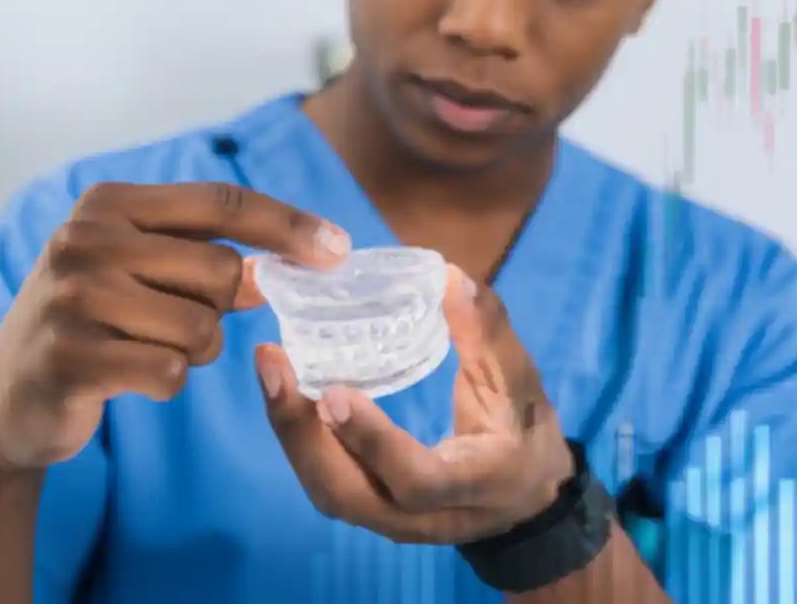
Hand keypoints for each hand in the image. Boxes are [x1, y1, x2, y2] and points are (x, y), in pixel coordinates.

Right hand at [0, 182, 350, 471]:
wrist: (7, 395)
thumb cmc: (95, 322)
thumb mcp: (143, 271)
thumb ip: (208, 257)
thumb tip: (294, 261)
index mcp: (109, 204)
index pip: (223, 202)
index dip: (289, 226)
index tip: (338, 250)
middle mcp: (85, 239)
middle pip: (224, 271)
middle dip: (221, 308)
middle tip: (175, 320)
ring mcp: (72, 298)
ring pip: (203, 328)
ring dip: (194, 351)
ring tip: (146, 348)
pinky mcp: (70, 358)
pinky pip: (170, 373)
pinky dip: (165, 383)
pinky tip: (128, 377)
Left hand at [257, 265, 574, 544]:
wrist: (525, 496)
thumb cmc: (526, 429)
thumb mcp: (522, 380)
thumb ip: (488, 333)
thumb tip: (449, 275)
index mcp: (478, 483)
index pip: (417, 478)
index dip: (373, 440)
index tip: (333, 391)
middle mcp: (427, 517)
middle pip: (348, 494)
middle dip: (301, 434)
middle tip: (273, 365)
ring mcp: (394, 522)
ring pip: (328, 493)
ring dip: (290, 434)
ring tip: (271, 370)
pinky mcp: (372, 509)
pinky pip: (327, 481)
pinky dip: (300, 438)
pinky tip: (285, 390)